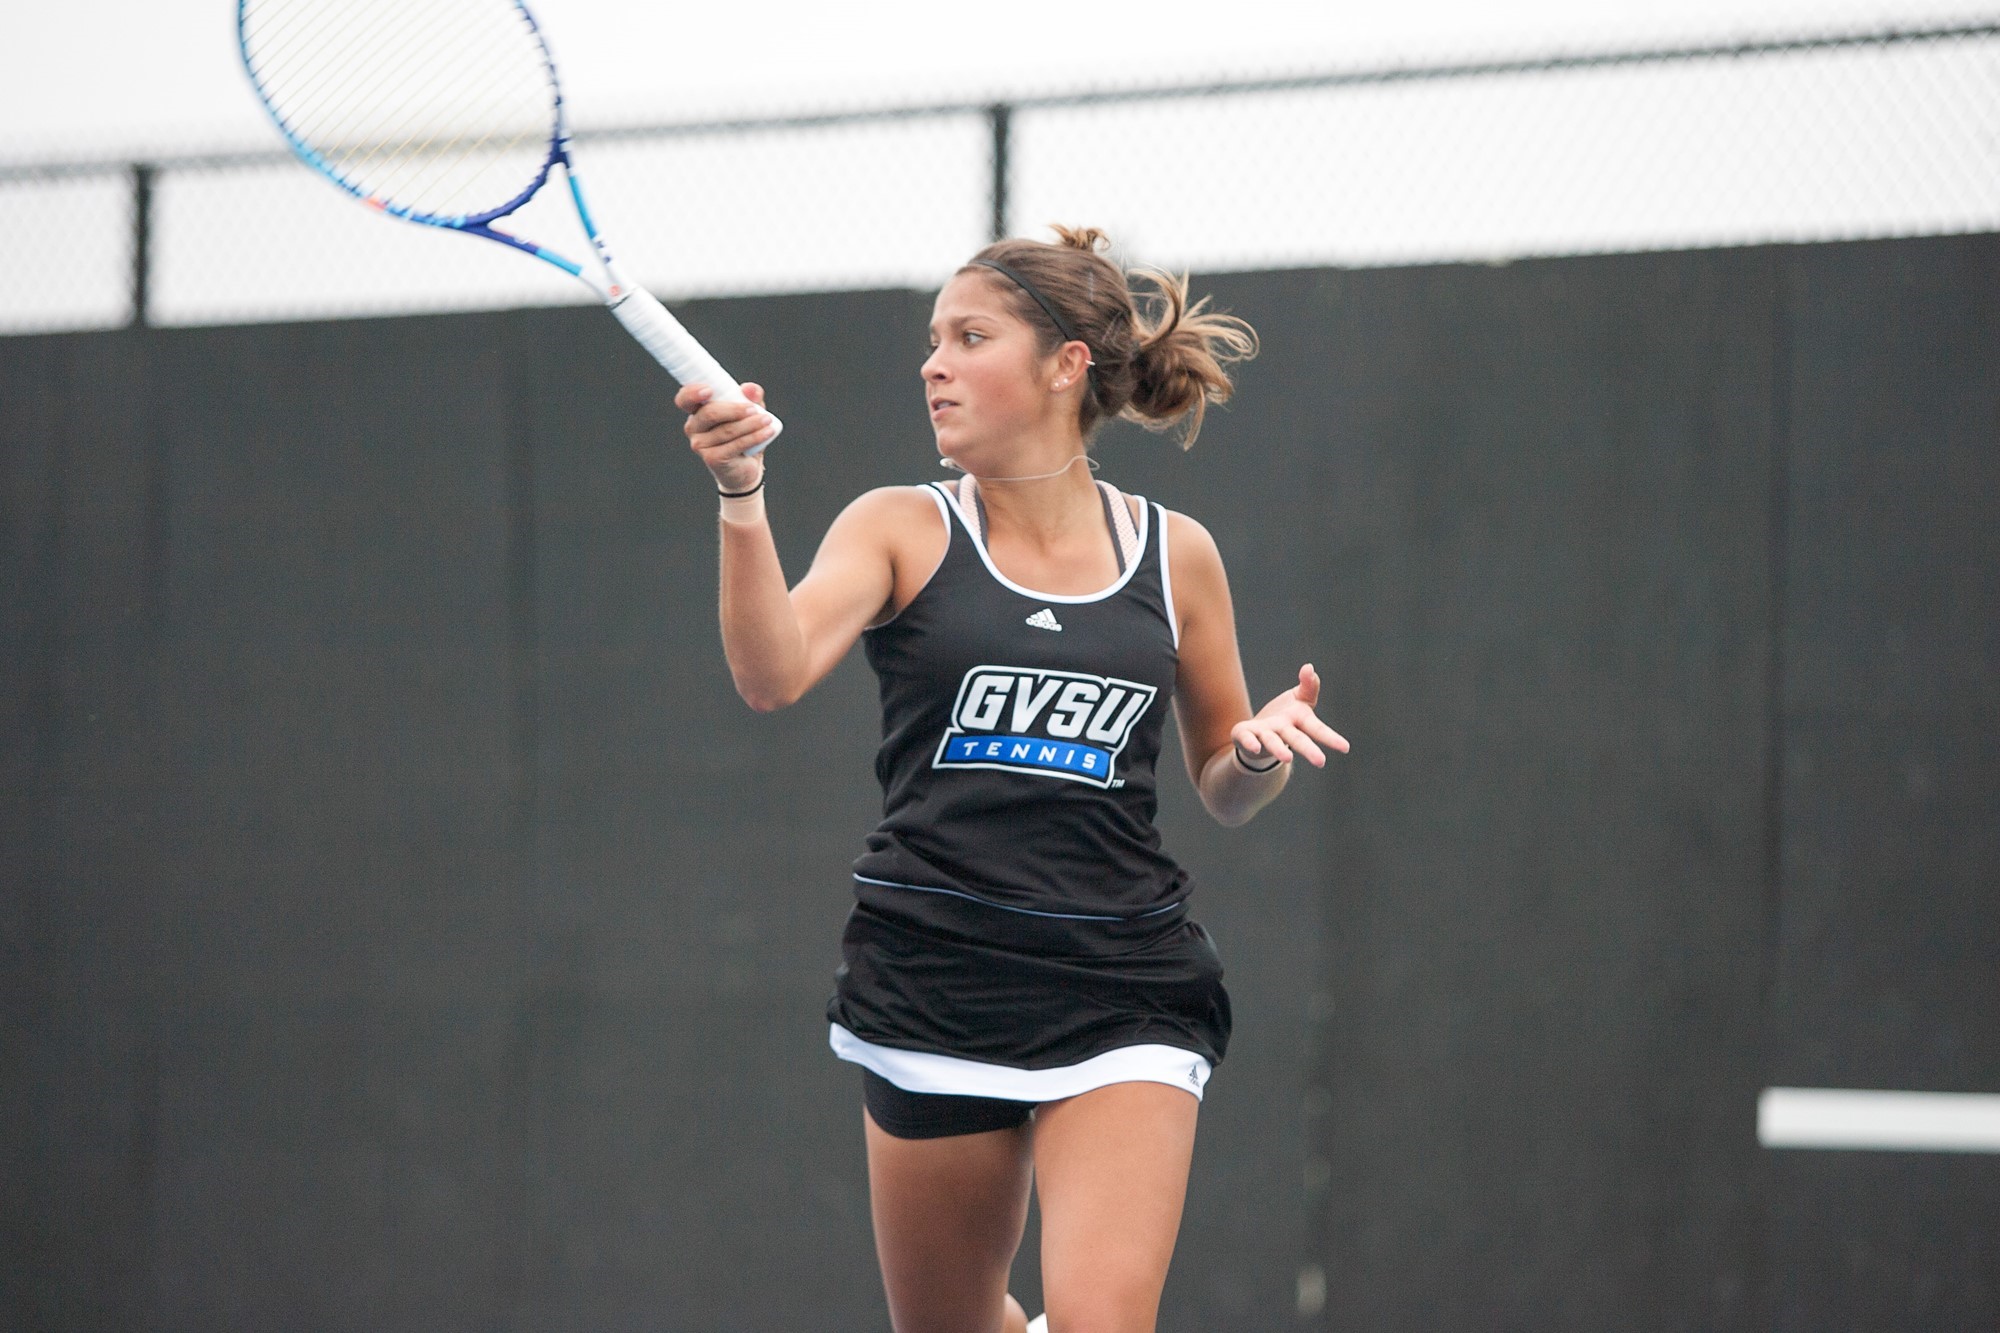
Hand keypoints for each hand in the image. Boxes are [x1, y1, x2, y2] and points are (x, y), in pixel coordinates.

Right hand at [678, 381, 775, 492]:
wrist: (744, 466)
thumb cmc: (742, 434)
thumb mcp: (748, 411)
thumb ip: (750, 397)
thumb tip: (751, 389)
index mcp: (696, 411)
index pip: (685, 399)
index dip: (692, 392)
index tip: (709, 390)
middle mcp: (693, 427)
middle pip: (710, 413)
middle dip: (734, 409)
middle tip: (753, 408)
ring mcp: (700, 445)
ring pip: (727, 430)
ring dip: (750, 423)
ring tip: (767, 420)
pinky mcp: (712, 458)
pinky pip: (736, 444)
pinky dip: (754, 437)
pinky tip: (767, 432)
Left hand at [1231, 664, 1350, 767]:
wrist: (1257, 735)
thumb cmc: (1285, 717)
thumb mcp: (1299, 698)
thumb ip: (1308, 685)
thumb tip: (1309, 668)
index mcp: (1299, 721)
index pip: (1317, 729)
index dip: (1331, 738)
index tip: (1345, 747)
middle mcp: (1284, 731)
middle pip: (1297, 740)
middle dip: (1308, 750)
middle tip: (1321, 762)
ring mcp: (1265, 735)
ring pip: (1273, 742)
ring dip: (1280, 750)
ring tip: (1287, 758)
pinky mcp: (1245, 735)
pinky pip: (1247, 739)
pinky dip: (1250, 742)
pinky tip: (1254, 747)